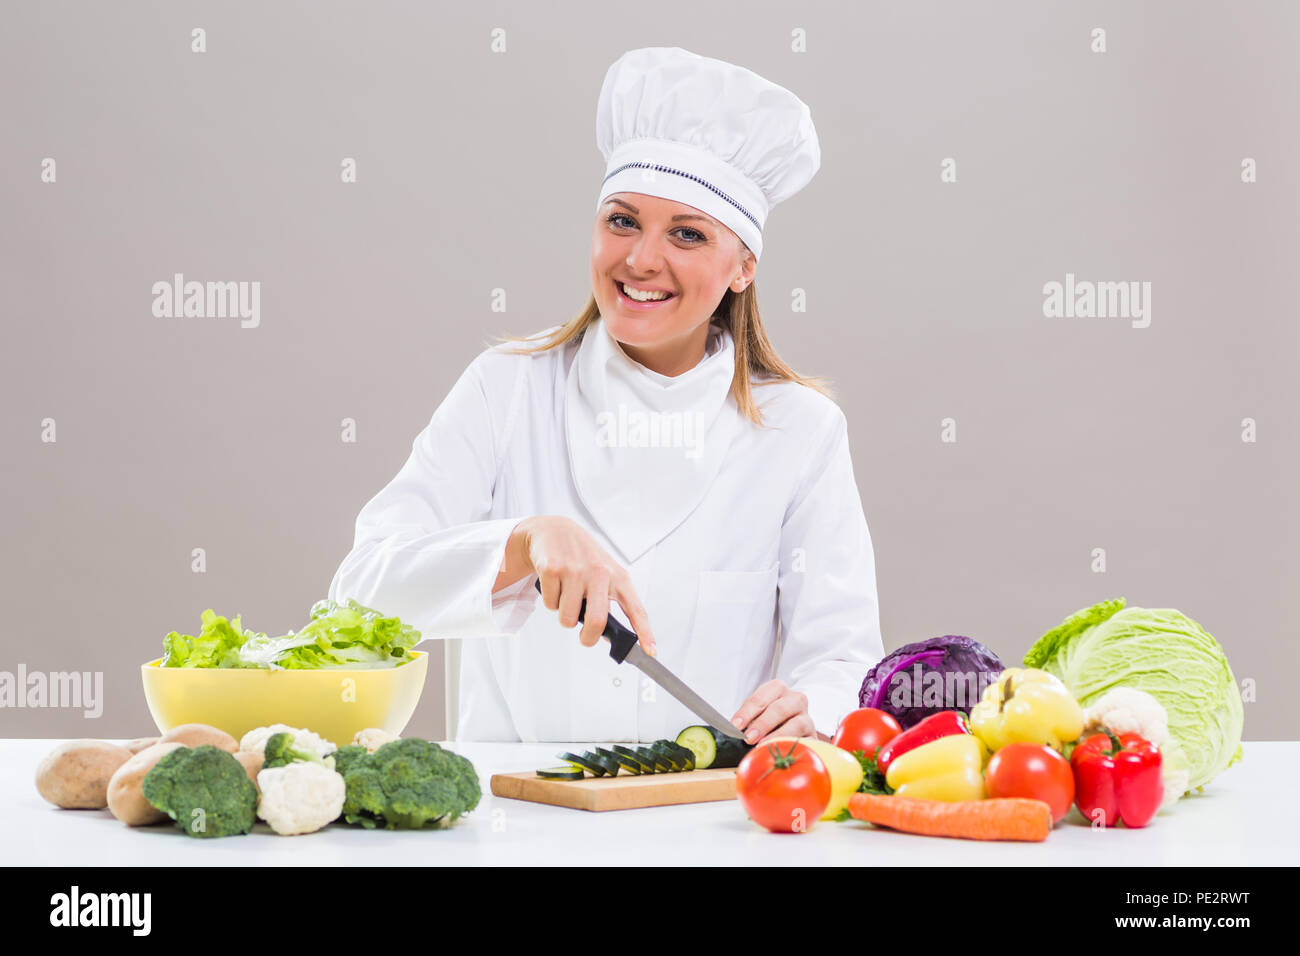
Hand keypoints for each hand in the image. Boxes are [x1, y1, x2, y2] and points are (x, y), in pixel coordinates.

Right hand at [521, 515, 657, 656]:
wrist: (555, 530)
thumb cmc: (583, 557)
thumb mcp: (605, 573)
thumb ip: (609, 601)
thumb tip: (608, 636)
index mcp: (618, 577)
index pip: (636, 609)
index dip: (645, 633)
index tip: (651, 652)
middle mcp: (599, 573)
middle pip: (597, 621)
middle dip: (588, 638)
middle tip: (585, 637)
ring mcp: (575, 570)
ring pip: (568, 619)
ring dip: (565, 617)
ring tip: (567, 599)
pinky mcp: (552, 569)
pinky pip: (550, 605)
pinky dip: (551, 603)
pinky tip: (556, 586)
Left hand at [730, 679, 816, 743]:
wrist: (794, 734)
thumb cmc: (772, 723)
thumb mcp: (758, 715)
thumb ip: (748, 720)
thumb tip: (734, 730)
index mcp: (779, 690)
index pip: (763, 696)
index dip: (747, 711)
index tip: (735, 726)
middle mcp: (796, 700)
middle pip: (780, 708)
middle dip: (762, 724)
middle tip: (748, 738)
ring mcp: (807, 718)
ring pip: (797, 723)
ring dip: (777, 735)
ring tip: (763, 745)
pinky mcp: (814, 737)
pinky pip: (806, 741)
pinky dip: (792, 746)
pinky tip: (780, 751)